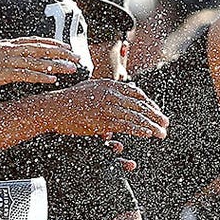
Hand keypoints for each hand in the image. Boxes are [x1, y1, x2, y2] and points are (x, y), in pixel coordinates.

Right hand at [0, 37, 79, 88]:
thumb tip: (5, 54)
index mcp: (6, 45)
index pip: (34, 42)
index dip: (51, 44)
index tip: (66, 47)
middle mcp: (9, 50)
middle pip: (40, 50)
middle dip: (60, 54)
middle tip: (77, 58)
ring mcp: (6, 61)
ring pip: (36, 62)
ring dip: (55, 66)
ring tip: (71, 70)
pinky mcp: (1, 73)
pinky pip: (25, 75)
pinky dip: (40, 77)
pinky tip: (51, 80)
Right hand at [48, 79, 168, 138]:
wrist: (53, 108)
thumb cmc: (70, 101)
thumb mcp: (91, 87)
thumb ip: (110, 89)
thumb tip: (130, 89)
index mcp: (109, 84)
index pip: (137, 93)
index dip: (150, 104)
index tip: (157, 112)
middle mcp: (110, 93)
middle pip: (140, 104)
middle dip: (155, 115)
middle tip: (166, 124)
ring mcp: (106, 106)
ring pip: (135, 116)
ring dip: (151, 125)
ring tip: (161, 133)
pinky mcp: (101, 119)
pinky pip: (125, 125)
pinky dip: (138, 130)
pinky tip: (147, 134)